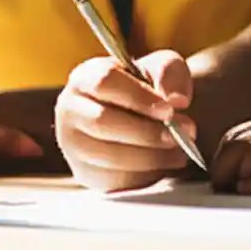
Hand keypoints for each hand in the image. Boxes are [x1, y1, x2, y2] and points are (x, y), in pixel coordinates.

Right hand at [55, 50, 197, 191]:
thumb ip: (169, 73)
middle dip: (147, 131)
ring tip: (179, 151)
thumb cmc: (146, 92)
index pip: (105, 83)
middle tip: (179, 134)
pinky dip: (144, 175)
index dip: (138, 97)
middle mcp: (70, 110)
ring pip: (109, 155)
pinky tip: (164, 163)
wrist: (139, 121)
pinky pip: (113, 179)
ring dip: (150, 155)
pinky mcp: (85, 173)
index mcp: (85, 78)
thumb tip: (176, 100)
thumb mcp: (161, 70)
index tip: (169, 110)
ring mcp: (73, 144)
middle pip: (103, 121)